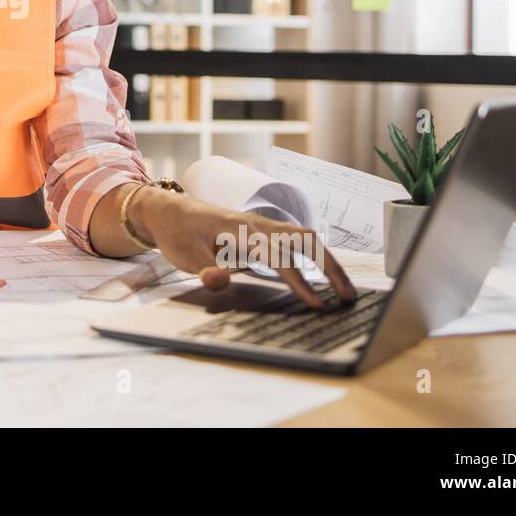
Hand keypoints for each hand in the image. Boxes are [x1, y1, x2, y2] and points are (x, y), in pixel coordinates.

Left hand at [129, 186, 356, 308]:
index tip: (318, 305)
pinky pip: (294, 239)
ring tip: (343, 289)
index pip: (280, 257)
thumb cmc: (177, 234)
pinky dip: (314, 254)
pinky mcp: (260, 231)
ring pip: (304, 237)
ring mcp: (260, 225)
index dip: (300, 282)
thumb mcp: (183, 256)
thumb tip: (220, 280)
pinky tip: (321, 274)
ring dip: (326, 260)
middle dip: (330, 266)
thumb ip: (204, 269)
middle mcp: (257, 224)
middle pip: (305, 239)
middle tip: (349, 296)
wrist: (166, 210)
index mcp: (241, 231)